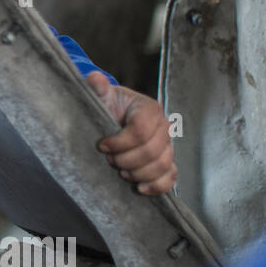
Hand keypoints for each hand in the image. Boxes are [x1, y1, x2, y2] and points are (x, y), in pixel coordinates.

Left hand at [85, 71, 177, 195]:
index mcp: (149, 109)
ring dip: (137, 173)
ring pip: (162, 166)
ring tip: (120, 171)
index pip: (140, 130)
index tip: (101, 146)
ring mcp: (167, 145)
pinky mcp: (166, 161)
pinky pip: (170, 177)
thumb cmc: (107, 106)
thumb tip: (95, 78)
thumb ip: (98, 87)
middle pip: (151, 151)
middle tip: (109, 159)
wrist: (112, 116)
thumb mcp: (100, 95)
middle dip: (126, 160)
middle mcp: (163, 126)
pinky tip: (139, 188)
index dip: (119, 142)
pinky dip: (157, 186)